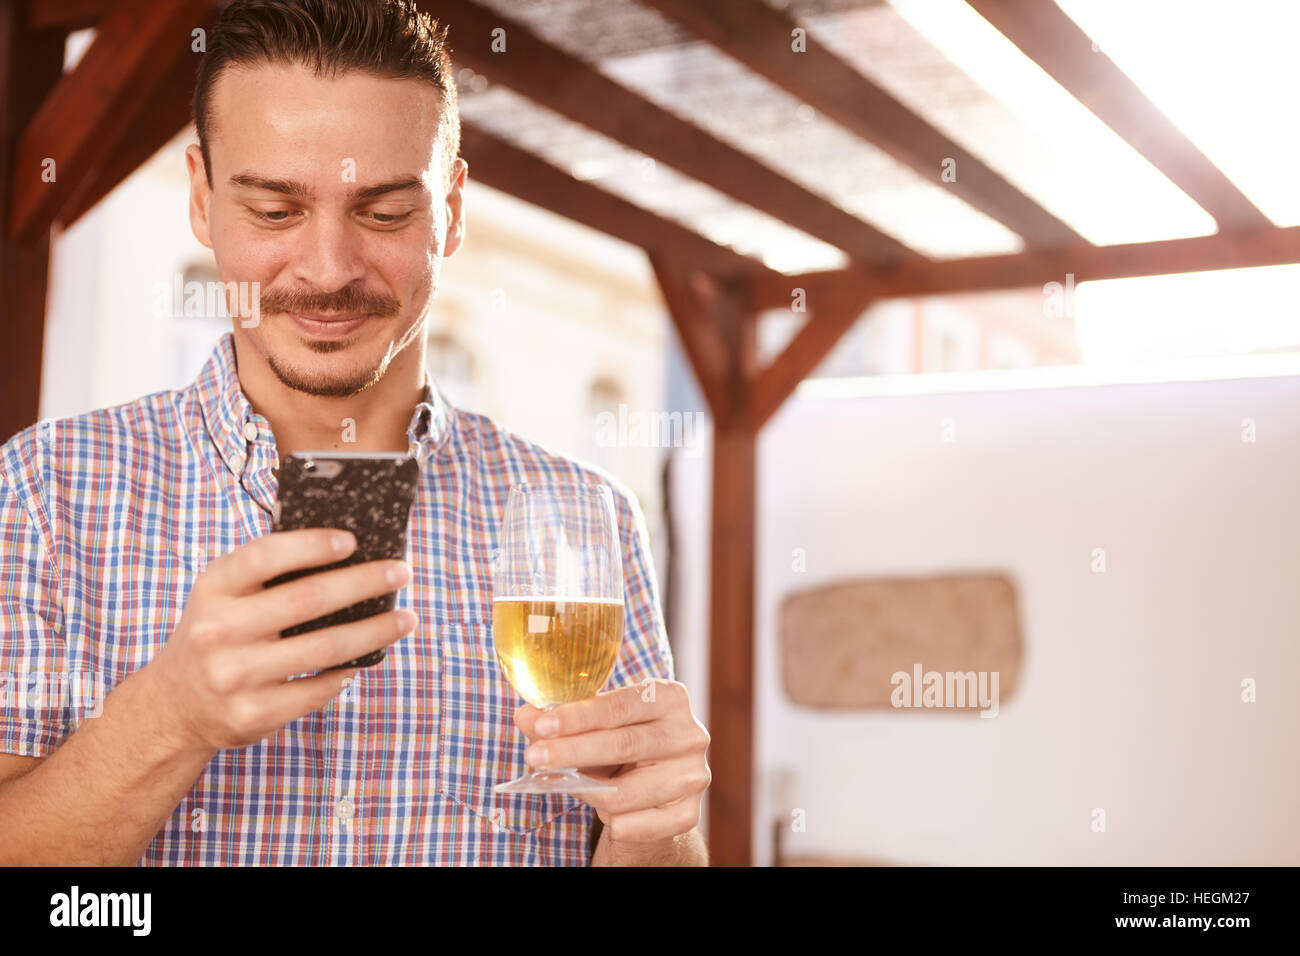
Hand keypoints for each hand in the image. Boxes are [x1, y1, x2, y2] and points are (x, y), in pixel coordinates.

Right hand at [142, 528, 416, 752]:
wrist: (174, 705)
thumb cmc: (219, 633)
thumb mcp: (225, 595)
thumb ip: (269, 574)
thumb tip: (351, 553)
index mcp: (213, 589)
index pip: (265, 556)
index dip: (311, 545)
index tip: (354, 540)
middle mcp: (218, 631)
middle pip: (306, 600)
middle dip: (364, 583)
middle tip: (402, 572)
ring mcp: (234, 677)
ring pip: (323, 648)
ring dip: (375, 632)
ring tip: (406, 618)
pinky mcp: (253, 714)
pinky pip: (317, 689)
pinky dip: (348, 672)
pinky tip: (369, 658)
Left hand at [513, 680, 710, 844]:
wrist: (654, 787)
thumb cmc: (622, 746)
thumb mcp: (593, 727)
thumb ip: (560, 720)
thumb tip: (525, 715)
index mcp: (670, 698)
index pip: (620, 706)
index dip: (578, 716)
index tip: (542, 725)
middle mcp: (689, 734)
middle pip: (624, 744)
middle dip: (573, 751)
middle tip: (534, 756)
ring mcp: (693, 775)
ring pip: (628, 792)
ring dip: (586, 791)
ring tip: (560, 786)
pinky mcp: (690, 813)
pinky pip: (644, 826)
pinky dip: (615, 824)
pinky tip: (601, 817)